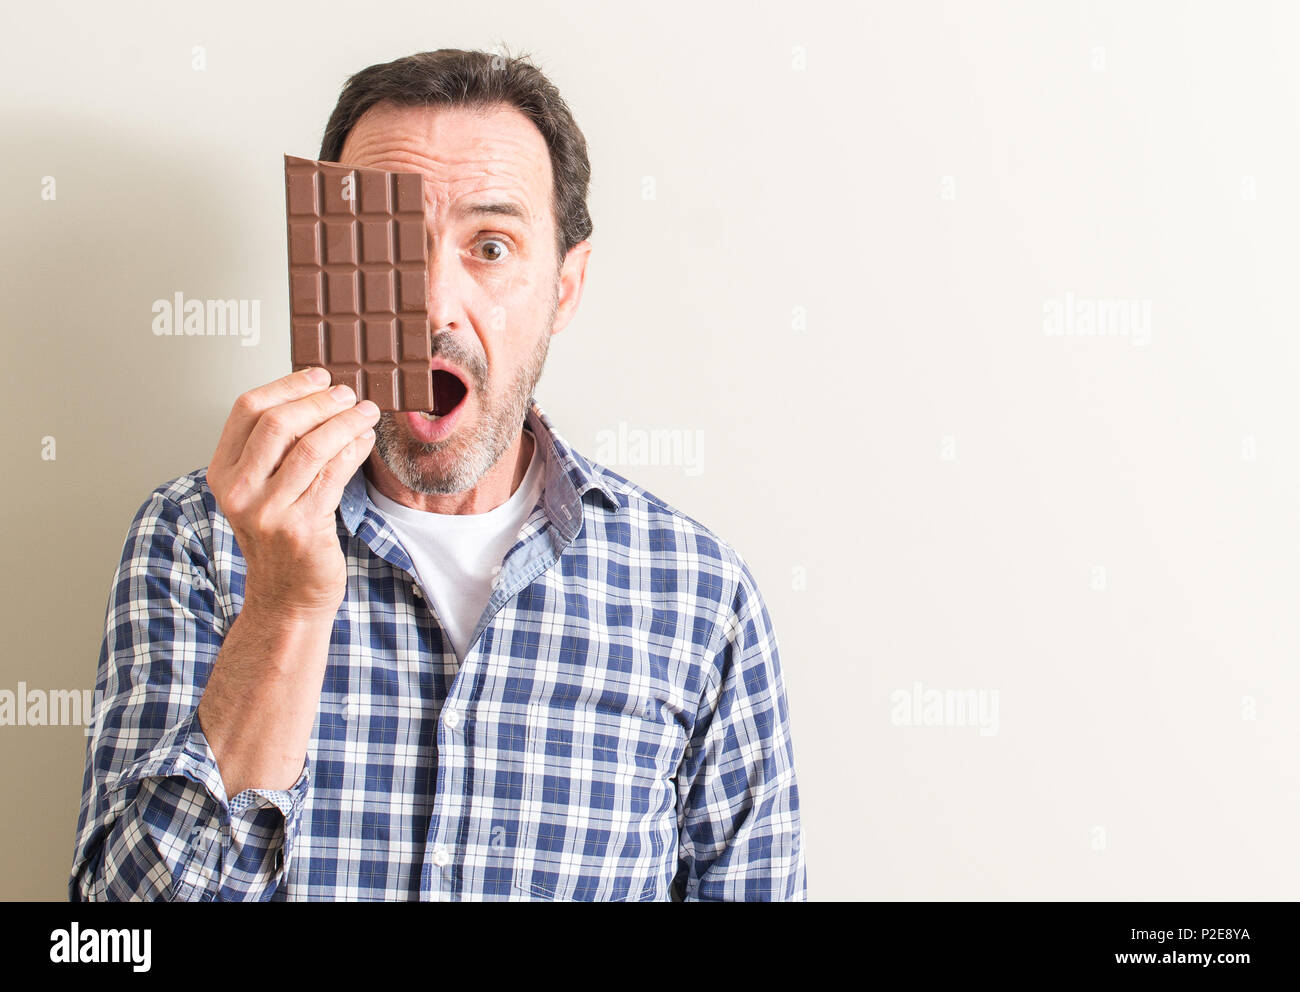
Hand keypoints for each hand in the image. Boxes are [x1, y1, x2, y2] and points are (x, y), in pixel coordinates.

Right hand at [205, 367, 379, 618]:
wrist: (288, 597)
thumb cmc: (281, 538)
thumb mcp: (263, 490)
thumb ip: (277, 450)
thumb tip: (318, 395)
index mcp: (223, 473)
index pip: (246, 410)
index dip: (286, 385)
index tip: (317, 375)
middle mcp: (239, 491)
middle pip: (277, 422)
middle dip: (319, 401)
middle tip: (348, 393)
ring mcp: (268, 511)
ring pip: (311, 446)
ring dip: (345, 422)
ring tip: (366, 412)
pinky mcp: (302, 528)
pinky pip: (334, 475)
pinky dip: (354, 450)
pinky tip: (365, 440)